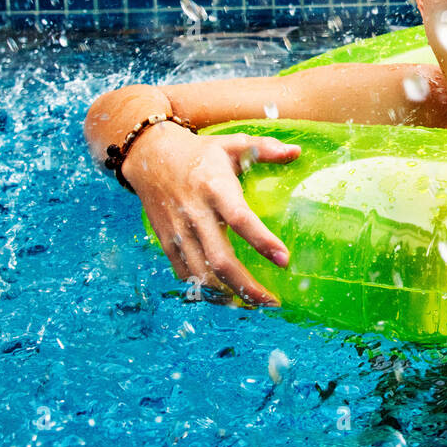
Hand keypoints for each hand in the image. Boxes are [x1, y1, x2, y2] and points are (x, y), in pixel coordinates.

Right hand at [123, 122, 301, 304]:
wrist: (149, 157)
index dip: (262, 241)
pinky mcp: (166, 242)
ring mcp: (178, 231)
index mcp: (215, 188)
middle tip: (273, 302)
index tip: (285, 260)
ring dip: (229, 295)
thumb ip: (265, 148)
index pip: (240, 219)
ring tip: (255, 303)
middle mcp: (195, 213)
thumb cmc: (200, 152)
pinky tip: (228, 297)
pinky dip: (206, 290)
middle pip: (220, 259)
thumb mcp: (232, 143)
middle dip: (248, 286)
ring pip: (202, 274)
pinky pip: (186, 275)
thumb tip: (297, 152)